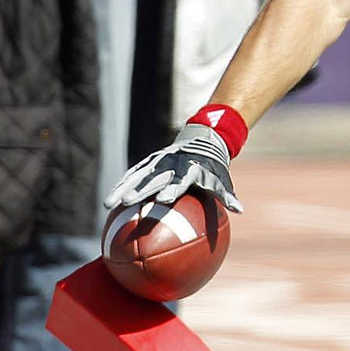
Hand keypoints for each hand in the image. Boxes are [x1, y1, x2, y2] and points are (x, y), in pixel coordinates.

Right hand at [105, 123, 243, 212]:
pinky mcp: (149, 162)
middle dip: (141, 189)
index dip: (172, 188)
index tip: (163, 200)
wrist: (202, 140)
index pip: (180, 180)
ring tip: (109, 204)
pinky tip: (109, 200)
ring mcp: (157, 162)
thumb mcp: (221, 179)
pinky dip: (121, 185)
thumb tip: (240, 210)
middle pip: (154, 178)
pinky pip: (132, 174)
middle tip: (127, 202)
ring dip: (123, 189)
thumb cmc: (212, 168)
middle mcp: (171, 164)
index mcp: (190, 168)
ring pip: (137, 176)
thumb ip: (227, 195)